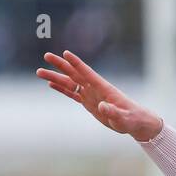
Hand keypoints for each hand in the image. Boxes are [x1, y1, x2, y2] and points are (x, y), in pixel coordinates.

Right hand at [35, 50, 163, 140]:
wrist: (135, 123)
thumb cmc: (132, 119)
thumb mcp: (124, 118)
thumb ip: (114, 112)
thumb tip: (103, 107)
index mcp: (103, 88)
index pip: (88, 73)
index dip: (77, 63)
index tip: (65, 53)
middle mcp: (95, 89)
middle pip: (75, 74)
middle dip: (61, 65)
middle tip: (46, 56)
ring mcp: (91, 95)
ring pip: (70, 83)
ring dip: (55, 78)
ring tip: (39, 72)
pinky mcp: (89, 103)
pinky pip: (73, 94)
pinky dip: (62, 89)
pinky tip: (51, 84)